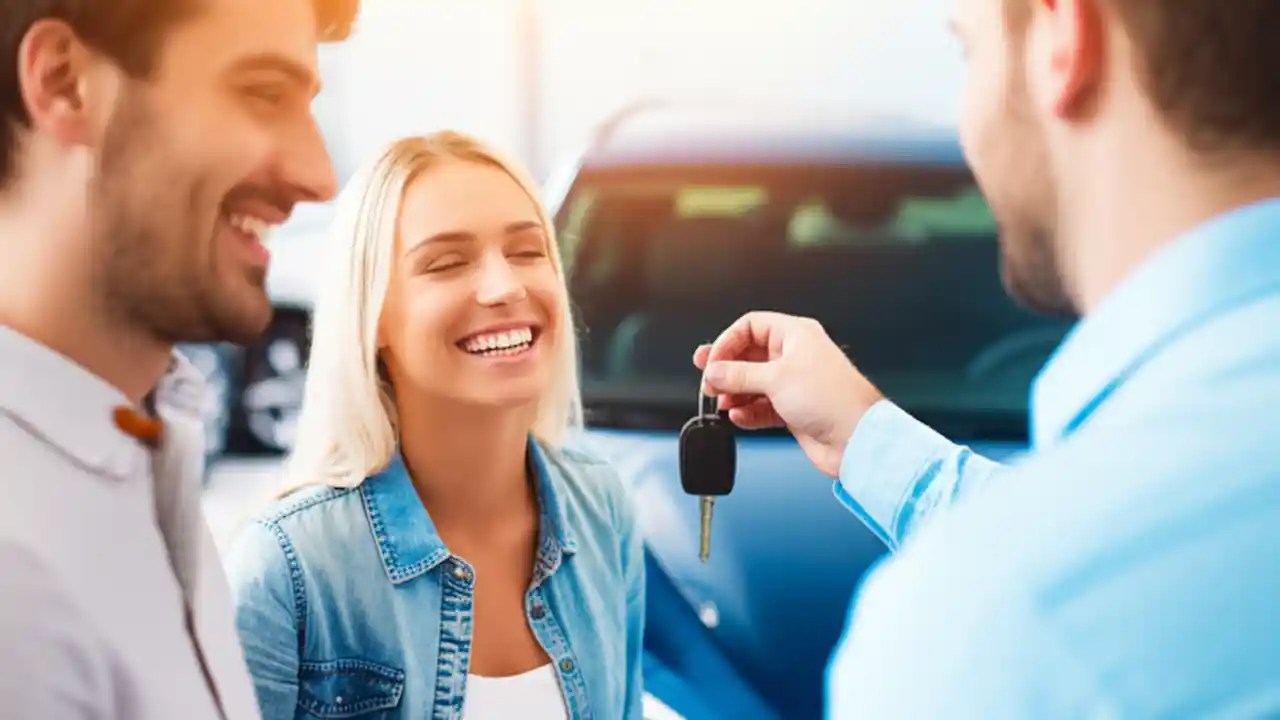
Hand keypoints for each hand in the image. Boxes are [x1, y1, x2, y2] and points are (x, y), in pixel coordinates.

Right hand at [693, 311, 883, 476]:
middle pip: (749, 356)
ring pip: (753, 383)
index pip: (751, 326)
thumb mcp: (776, 379)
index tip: (712, 361)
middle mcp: (795, 356)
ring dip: (735, 394)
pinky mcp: (794, 409)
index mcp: (796, 335)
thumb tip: (714, 371)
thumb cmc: (833, 399)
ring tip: (723, 402)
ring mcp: (794, 383)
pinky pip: (762, 406)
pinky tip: (739, 418)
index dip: (728, 341)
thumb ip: (738, 374)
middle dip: (727, 370)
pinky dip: (748, 412)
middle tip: (708, 380)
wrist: (856, 438)